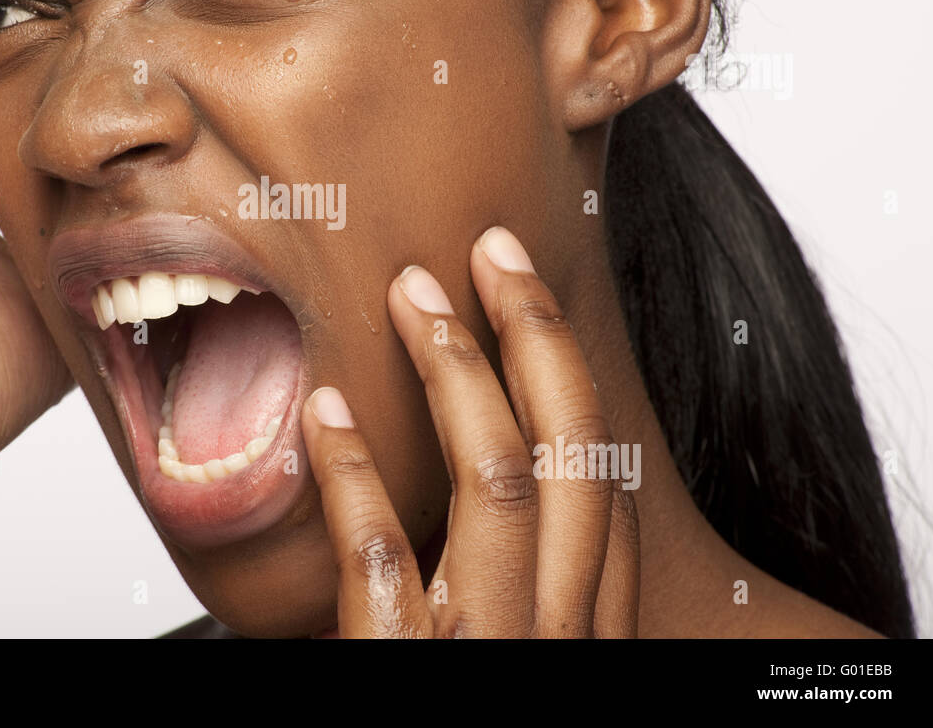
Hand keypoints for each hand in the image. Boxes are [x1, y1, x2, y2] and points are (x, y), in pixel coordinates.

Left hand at [300, 226, 639, 636]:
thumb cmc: (457, 721)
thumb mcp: (503, 653)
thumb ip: (503, 597)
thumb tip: (465, 516)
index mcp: (589, 633)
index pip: (608, 489)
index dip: (571, 382)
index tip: (530, 310)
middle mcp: (556, 635)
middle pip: (572, 453)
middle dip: (537, 334)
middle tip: (495, 251)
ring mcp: (489, 647)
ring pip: (496, 479)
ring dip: (454, 367)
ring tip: (411, 293)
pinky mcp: (403, 665)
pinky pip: (378, 550)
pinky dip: (350, 469)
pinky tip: (323, 410)